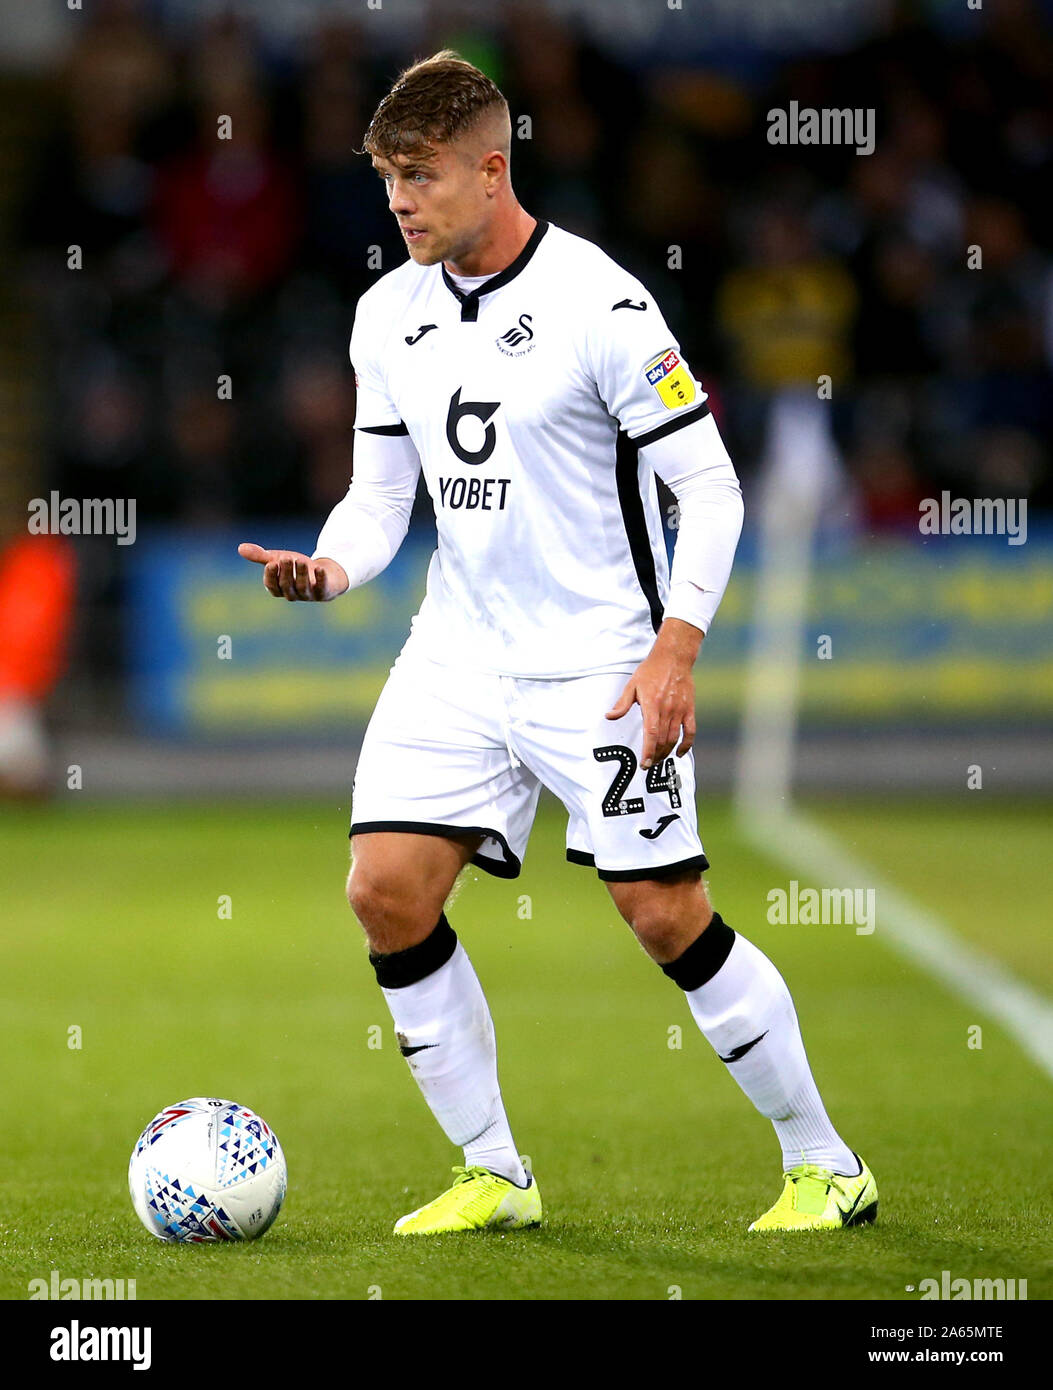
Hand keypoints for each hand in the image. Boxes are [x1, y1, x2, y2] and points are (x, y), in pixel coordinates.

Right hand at [237, 543, 348, 600]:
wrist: (322, 572)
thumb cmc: (296, 567)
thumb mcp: (278, 559)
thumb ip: (261, 556)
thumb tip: (240, 548)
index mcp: (279, 588)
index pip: (272, 586)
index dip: (271, 576)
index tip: (271, 563)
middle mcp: (293, 594)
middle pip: (287, 586)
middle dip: (286, 572)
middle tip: (286, 558)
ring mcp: (308, 595)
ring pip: (302, 587)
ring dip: (301, 573)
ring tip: (300, 560)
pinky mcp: (323, 591)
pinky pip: (321, 588)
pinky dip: (320, 578)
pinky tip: (319, 568)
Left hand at [605, 618, 702, 767]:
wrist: (674, 658)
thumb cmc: (650, 671)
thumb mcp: (632, 685)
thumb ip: (622, 704)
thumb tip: (609, 716)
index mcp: (652, 704)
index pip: (651, 734)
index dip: (648, 751)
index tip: (644, 764)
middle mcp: (667, 709)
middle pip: (663, 740)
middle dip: (655, 756)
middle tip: (648, 764)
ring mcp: (680, 710)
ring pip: (675, 738)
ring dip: (667, 752)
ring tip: (659, 759)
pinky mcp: (689, 709)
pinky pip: (690, 731)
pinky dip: (686, 744)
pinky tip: (679, 753)